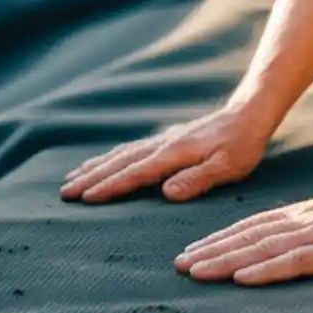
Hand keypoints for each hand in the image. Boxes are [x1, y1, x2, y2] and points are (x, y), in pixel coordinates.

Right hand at [60, 106, 273, 203]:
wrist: (248, 114)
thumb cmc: (242, 145)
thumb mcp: (228, 167)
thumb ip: (197, 179)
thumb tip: (166, 192)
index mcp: (174, 154)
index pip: (135, 173)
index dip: (110, 187)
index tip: (86, 198)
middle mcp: (162, 145)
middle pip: (120, 163)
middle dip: (91, 178)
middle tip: (64, 192)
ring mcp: (161, 140)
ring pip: (121, 154)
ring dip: (95, 167)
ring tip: (72, 178)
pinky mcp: (165, 140)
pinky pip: (130, 150)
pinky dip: (110, 158)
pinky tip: (102, 163)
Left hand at [174, 182, 312, 285]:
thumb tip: (289, 238)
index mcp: (305, 213)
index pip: (253, 226)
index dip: (221, 239)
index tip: (194, 251)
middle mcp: (304, 220)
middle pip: (249, 236)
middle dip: (211, 251)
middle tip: (179, 265)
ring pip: (262, 248)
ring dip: (226, 261)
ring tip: (197, 271)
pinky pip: (295, 261)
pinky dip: (266, 270)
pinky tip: (244, 278)